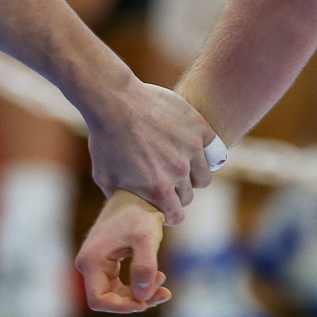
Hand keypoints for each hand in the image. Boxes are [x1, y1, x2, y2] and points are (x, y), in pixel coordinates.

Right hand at [76, 190, 168, 311]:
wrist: (136, 195)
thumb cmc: (139, 214)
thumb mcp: (146, 240)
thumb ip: (144, 268)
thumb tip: (142, 299)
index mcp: (91, 260)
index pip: (99, 300)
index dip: (122, 307)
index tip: (146, 303)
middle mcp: (89, 263)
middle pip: (110, 298)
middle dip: (137, 299)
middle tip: (164, 291)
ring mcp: (96, 264)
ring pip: (117, 293)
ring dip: (141, 293)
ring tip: (163, 280)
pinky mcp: (106, 263)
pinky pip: (121, 284)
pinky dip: (140, 285)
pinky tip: (159, 277)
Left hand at [83, 80, 216, 224]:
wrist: (114, 100)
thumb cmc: (105, 138)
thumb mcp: (104, 175)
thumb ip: (120, 197)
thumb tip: (129, 209)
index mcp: (159, 189)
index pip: (177, 215)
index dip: (170, 213)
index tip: (165, 206)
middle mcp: (179, 171)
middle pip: (188, 195)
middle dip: (177, 192)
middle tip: (166, 180)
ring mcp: (192, 148)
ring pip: (203, 175)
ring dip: (193, 174)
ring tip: (179, 165)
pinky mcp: (199, 127)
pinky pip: (211, 147)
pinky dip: (203, 149)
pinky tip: (189, 145)